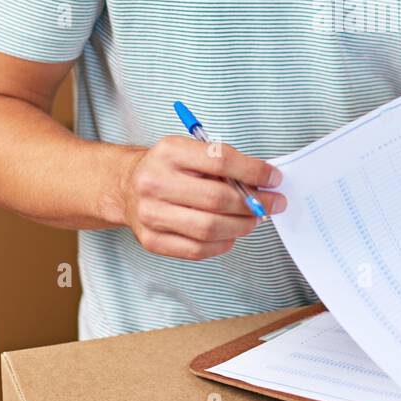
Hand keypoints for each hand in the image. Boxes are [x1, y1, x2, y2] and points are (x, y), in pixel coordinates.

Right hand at [118, 136, 285, 260]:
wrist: (126, 187)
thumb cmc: (169, 168)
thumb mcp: (191, 151)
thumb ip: (224, 163)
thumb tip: (263, 183)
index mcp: (169, 152)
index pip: (221, 160)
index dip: (254, 171)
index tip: (274, 178)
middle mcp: (155, 182)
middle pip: (217, 199)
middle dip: (254, 204)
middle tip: (272, 204)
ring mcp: (150, 214)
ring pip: (209, 228)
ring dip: (241, 226)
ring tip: (253, 219)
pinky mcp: (151, 240)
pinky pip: (197, 249)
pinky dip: (222, 244)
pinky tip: (230, 234)